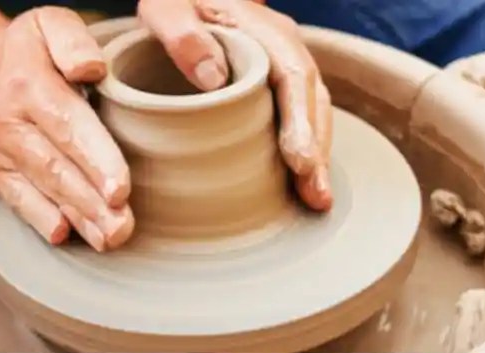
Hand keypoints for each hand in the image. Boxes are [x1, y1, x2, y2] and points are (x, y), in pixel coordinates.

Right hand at [0, 7, 133, 250]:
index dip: (95, 159)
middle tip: (123, 229)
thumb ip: (73, 40)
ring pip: (40, 187)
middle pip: (55, 166)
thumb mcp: (50, 22)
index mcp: (27, 84)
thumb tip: (92, 70)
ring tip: (108, 239)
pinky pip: (16, 198)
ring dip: (76, 217)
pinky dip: (39, 219)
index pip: (66, 125)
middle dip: (90, 201)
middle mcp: (7, 120)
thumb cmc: (31, 47)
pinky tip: (64, 236)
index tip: (119, 190)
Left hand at [137, 0, 331, 209]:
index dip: (300, 120)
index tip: (299, 160)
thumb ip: (182, 35)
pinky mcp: (272, 86)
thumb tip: (213, 81)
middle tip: (315, 195)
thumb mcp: (166, 8)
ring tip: (316, 200)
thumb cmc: (172, 2)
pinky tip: (301, 185)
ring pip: (311, 112)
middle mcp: (281, 47)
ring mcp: (280, 67)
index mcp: (261, 28)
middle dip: (317, 150)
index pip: (292, 74)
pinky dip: (304, 150)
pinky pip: (298, 116)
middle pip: (311, 99)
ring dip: (317, 156)